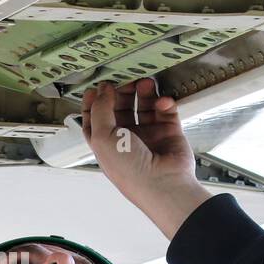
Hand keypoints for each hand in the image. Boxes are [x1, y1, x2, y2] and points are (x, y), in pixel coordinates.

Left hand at [82, 78, 213, 238]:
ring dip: (144, 93)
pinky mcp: (168, 132)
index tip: (99, 85)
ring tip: (145, 84)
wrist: (163, 184)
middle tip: (127, 79)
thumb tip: (102, 90)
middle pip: (120, 107)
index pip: (95, 118)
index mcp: (105, 143)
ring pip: (143, 106)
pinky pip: (165, 111)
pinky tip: (162, 102)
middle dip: (122, 92)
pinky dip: (164, 103)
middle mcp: (125, 139)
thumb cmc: (130, 170)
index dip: (95, 101)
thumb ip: (100, 110)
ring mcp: (148, 135)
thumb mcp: (102, 138)